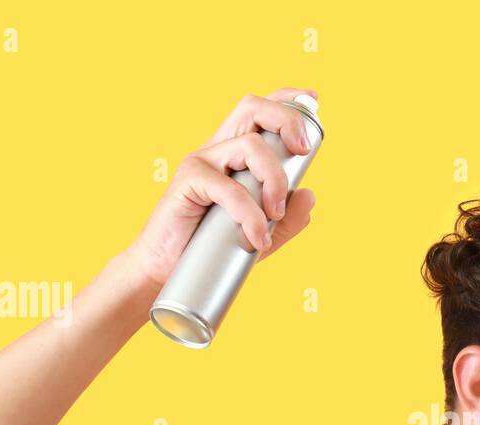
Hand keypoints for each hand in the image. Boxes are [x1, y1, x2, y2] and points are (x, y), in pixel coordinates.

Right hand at [125, 87, 319, 288]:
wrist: (166, 270)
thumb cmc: (213, 250)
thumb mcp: (263, 236)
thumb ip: (289, 219)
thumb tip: (309, 194)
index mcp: (235, 155)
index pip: (259, 113)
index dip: (286, 100)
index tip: (313, 99)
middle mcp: (218, 150)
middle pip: (252, 108)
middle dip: (286, 121)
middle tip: (302, 152)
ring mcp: (201, 162)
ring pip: (249, 145)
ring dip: (274, 180)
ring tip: (275, 216)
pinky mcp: (188, 181)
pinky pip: (229, 188)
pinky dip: (250, 214)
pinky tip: (257, 240)